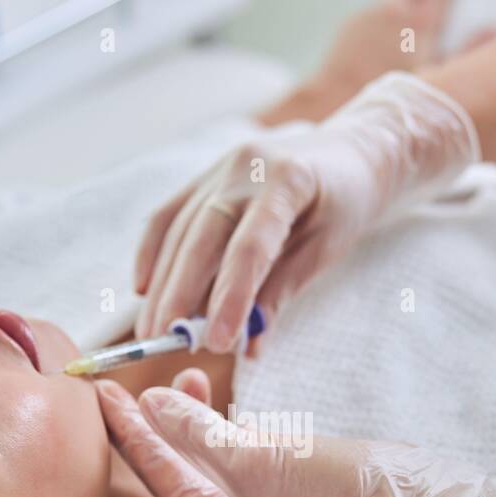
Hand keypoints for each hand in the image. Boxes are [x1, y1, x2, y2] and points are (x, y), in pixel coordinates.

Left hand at [96, 377, 495, 496]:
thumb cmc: (324, 491)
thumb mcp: (252, 457)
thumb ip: (197, 430)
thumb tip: (153, 402)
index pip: (157, 474)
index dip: (128, 431)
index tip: (100, 393)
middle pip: (176, 467)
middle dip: (155, 424)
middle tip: (124, 384)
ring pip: (208, 454)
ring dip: (192, 417)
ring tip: (185, 376)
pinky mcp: (285, 481)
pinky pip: (239, 449)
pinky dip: (224, 423)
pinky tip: (219, 400)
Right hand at [133, 71, 479, 353]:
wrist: (351, 151)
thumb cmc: (346, 202)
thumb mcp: (327, 248)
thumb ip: (283, 289)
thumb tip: (247, 345)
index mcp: (287, 181)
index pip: (250, 248)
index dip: (230, 298)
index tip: (214, 344)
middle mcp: (246, 167)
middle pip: (202, 237)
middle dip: (180, 295)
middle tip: (167, 342)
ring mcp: (220, 167)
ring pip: (178, 229)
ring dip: (162, 283)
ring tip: (153, 330)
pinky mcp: (205, 176)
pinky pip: (169, 215)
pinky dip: (152, 253)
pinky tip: (144, 288)